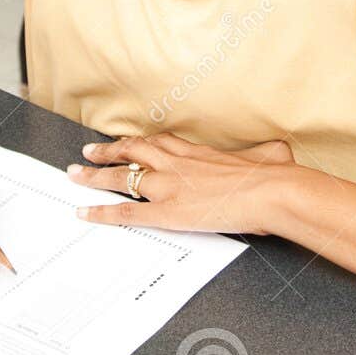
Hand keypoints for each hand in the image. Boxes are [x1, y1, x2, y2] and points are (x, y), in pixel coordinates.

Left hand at [68, 132, 298, 234]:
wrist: (271, 190)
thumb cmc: (274, 175)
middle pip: (131, 152)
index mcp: (197, 151)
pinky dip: (101, 212)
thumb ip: (267, 154)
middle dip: (106, 152)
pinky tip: (84, 212)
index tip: (125, 142)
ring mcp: (168, 186)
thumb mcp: (270, 156)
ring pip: (120, 177)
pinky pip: (126, 211)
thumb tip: (281, 153)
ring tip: (74, 175)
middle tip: (87, 152)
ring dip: (94, 177)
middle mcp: (175, 163)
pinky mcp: (167, 212)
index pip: (158, 142)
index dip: (137, 143)